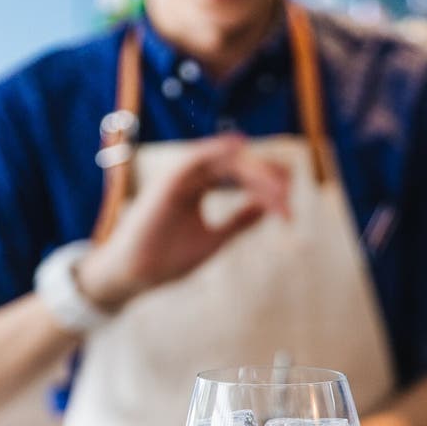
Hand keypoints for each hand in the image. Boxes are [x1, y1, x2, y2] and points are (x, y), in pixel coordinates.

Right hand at [76, 134, 289, 309]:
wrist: (137, 275)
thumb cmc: (169, 259)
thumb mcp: (215, 239)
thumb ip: (239, 222)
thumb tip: (268, 208)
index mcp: (199, 188)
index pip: (239, 178)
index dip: (265, 189)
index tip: (289, 211)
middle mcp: (190, 178)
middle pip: (236, 167)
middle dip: (265, 179)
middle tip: (289, 197)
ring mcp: (179, 177)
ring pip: (223, 161)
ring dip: (252, 171)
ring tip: (278, 188)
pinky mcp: (168, 181)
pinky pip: (196, 158)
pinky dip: (217, 151)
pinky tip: (241, 150)